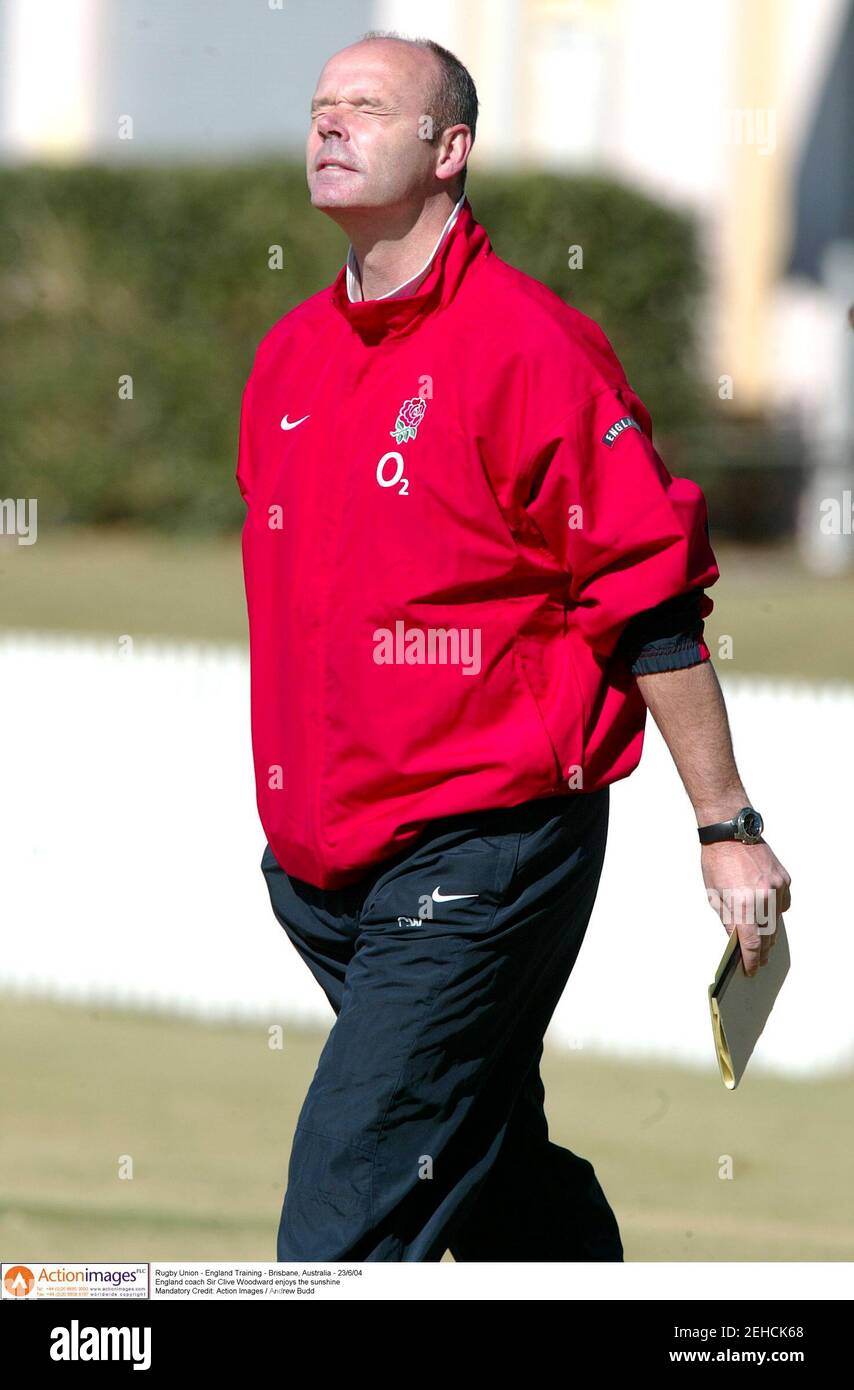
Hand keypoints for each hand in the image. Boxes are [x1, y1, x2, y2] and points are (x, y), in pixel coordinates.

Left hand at [701, 840, 791, 976]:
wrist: (731, 833)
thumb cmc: (717, 862)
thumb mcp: (714, 895)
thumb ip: (729, 920)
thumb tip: (737, 939)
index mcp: (743, 904)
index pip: (752, 944)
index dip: (752, 960)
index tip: (751, 969)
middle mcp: (764, 898)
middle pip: (768, 936)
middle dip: (763, 952)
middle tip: (759, 961)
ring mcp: (777, 888)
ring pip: (778, 921)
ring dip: (770, 934)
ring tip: (764, 944)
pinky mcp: (784, 879)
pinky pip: (783, 903)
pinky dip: (776, 911)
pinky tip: (768, 913)